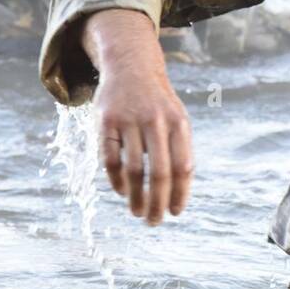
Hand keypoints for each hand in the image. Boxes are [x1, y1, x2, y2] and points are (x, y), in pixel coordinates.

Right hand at [82, 9, 194, 224]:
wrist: (131, 66)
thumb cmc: (158, 103)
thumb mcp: (176, 118)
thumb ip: (179, 150)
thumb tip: (177, 194)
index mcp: (178, 123)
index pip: (183, 166)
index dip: (180, 193)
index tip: (175, 212)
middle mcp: (156, 121)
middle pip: (159, 173)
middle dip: (157, 203)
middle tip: (154, 221)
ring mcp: (130, 120)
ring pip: (134, 170)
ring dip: (136, 197)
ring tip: (137, 212)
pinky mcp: (106, 122)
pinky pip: (110, 159)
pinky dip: (116, 181)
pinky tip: (122, 192)